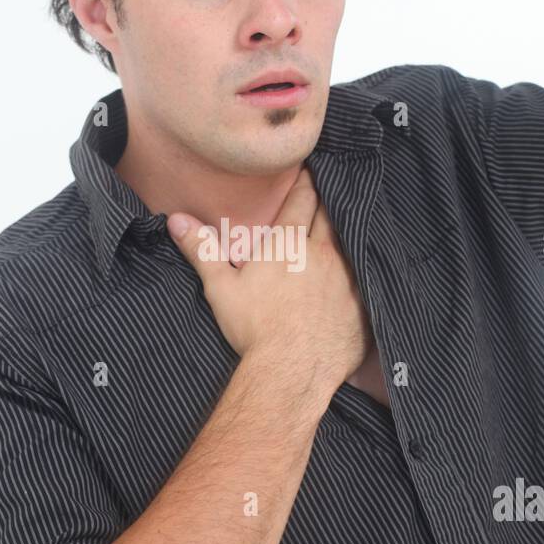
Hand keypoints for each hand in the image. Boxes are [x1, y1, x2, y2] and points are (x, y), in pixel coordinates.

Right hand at [167, 166, 372, 392]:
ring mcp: (347, 277)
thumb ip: (202, 250)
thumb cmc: (254, 328)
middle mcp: (322, 252)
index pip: (303, 199)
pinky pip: (366, 274)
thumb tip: (177, 220)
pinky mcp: (361, 302)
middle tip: (327, 193)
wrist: (291, 370)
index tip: (307, 174)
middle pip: (330, 214)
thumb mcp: (221, 287)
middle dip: (328, 202)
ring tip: (344, 226)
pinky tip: (360, 270)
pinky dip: (362, 266)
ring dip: (346, 231)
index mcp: (288, 243)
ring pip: (351, 240)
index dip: (305, 184)